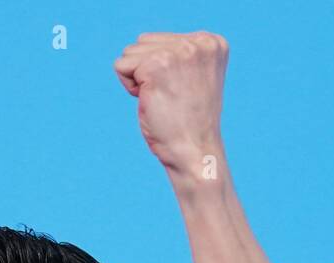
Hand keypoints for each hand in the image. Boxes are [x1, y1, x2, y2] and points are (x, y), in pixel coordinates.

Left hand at [113, 32, 228, 176]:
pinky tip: (151, 101)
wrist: (194, 150)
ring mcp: (179, 51)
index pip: (161, 40)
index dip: (159, 70)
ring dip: (137, 80)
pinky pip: (121, 66)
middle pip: (143, 42)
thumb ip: (178, 55)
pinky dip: (129, 87)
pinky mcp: (157, 64)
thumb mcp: (191, 77)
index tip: (180, 91)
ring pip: (131, 53)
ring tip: (162, 99)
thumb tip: (144, 43)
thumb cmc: (189, 122)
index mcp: (212, 42)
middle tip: (170, 98)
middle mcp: (199, 42)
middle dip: (146, 72)